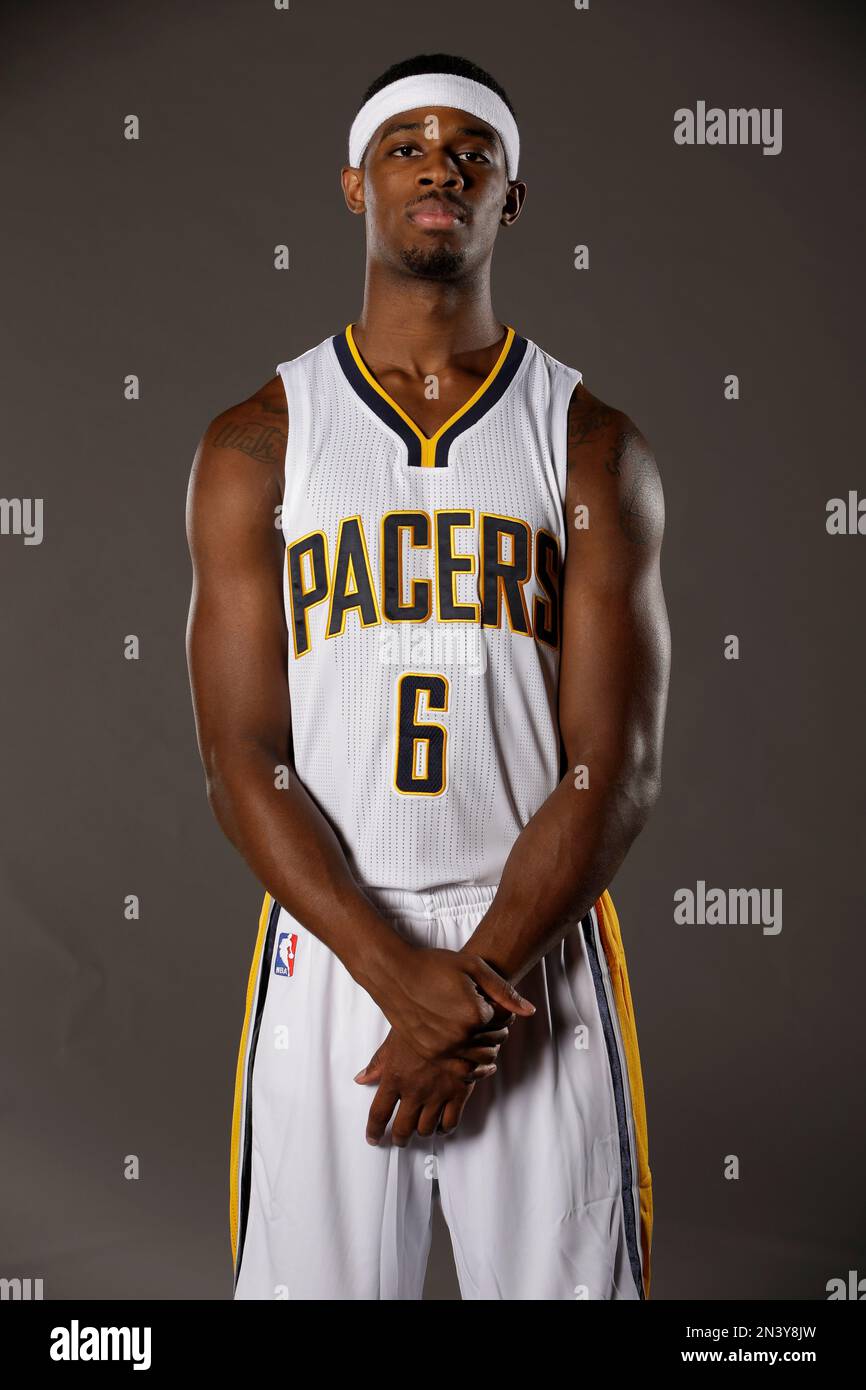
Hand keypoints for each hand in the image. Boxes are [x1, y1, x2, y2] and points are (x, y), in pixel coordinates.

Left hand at [354, 1022, 511, 1145]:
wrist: (454, 1019)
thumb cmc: (423, 1024)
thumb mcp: (394, 1041)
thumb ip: (378, 1063)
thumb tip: (361, 1077)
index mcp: (395, 1078)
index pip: (378, 1114)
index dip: (374, 1130)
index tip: (373, 1137)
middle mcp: (415, 1091)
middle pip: (403, 1128)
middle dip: (399, 1138)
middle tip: (398, 1140)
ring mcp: (437, 1095)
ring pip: (426, 1128)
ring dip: (421, 1133)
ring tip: (419, 1131)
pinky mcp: (458, 1093)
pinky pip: (450, 1121)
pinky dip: (444, 1128)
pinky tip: (442, 1126)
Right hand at [361, 941, 533, 1064]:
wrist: (393, 973)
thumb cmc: (433, 964)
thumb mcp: (473, 967)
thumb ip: (503, 990)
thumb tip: (529, 1011)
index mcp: (475, 1014)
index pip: (504, 1020)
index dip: (502, 1009)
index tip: (491, 1000)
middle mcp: (460, 1036)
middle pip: (494, 1040)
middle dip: (496, 1028)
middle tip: (486, 1014)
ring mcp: (443, 1049)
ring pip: (481, 1059)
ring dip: (485, 1046)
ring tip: (475, 1028)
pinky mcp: (430, 1054)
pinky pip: (461, 1069)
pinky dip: (471, 1063)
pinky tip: (470, 1049)